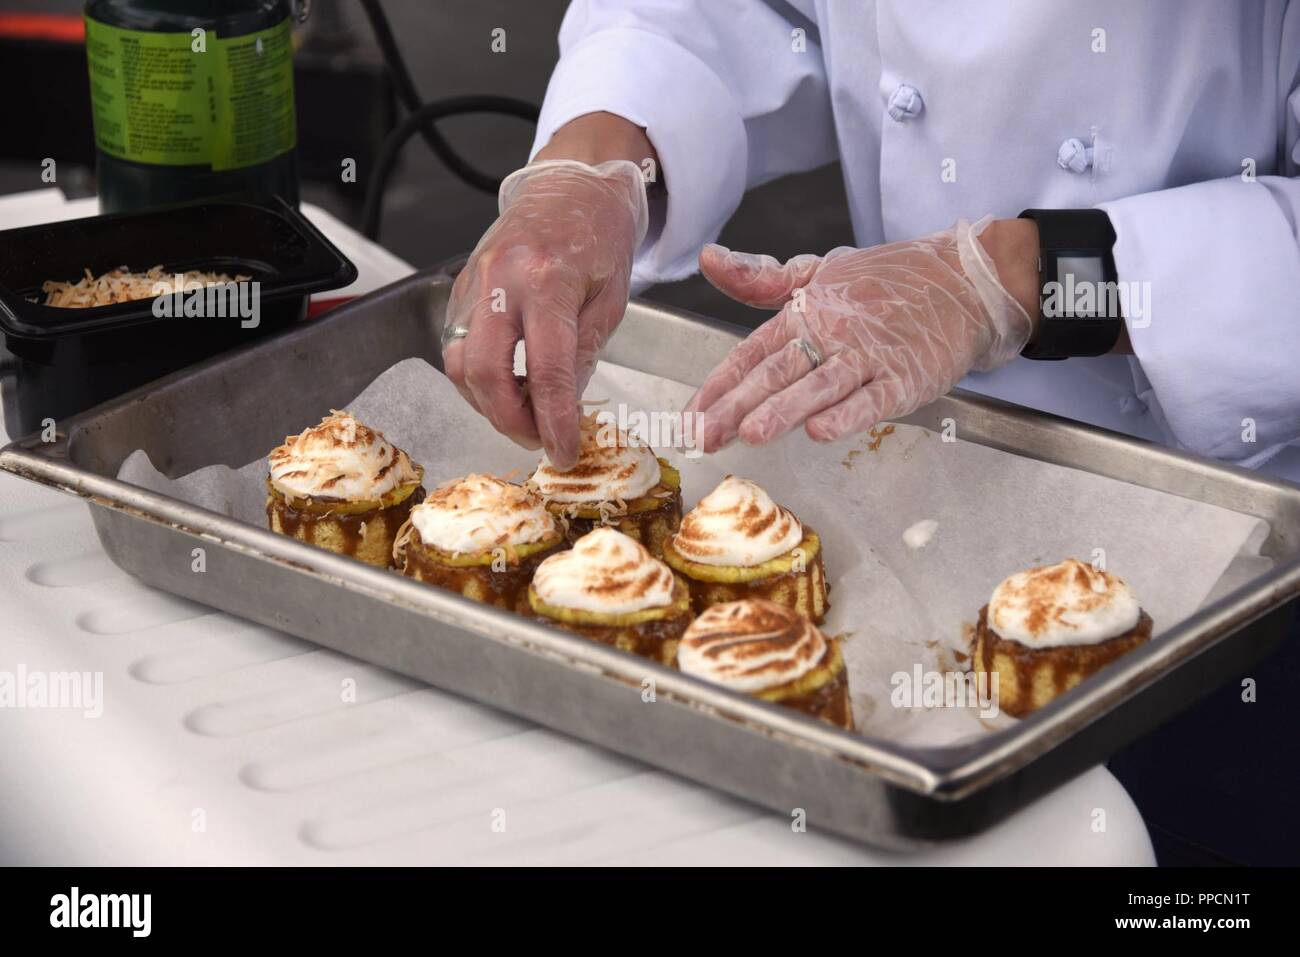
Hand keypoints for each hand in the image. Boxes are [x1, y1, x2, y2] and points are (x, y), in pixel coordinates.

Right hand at [442, 158, 647, 467]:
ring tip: (524, 412)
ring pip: (461, 365)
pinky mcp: (459, 289)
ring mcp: (473, 284)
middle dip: (509, 421)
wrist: (570, 185)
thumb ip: (584, 352)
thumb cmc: (598, 234)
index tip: (563, 452)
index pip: (546, 372)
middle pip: (485, 375)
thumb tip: (564, 406)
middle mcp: (502, 281)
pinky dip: (478, 378)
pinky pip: (457, 346)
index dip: (554, 422)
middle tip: (537, 438)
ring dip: (488, 403)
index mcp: (548, 281)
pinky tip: (506, 384)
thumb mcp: (611, 297)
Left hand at [685, 216, 1038, 450]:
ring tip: (752, 433)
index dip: (718, 385)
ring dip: (785, 409)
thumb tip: (709, 258)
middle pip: (776, 373)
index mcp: (805, 313)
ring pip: (819, 385)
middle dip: (736, 407)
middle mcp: (831, 334)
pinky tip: (821, 430)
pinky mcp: (905, 378)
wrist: (964, 280)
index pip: (751, 353)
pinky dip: (848, 414)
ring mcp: (869, 357)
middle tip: (703, 437)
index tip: (689, 417)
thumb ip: (762, 279)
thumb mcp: (820, 273)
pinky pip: (873, 399)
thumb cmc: (887, 284)